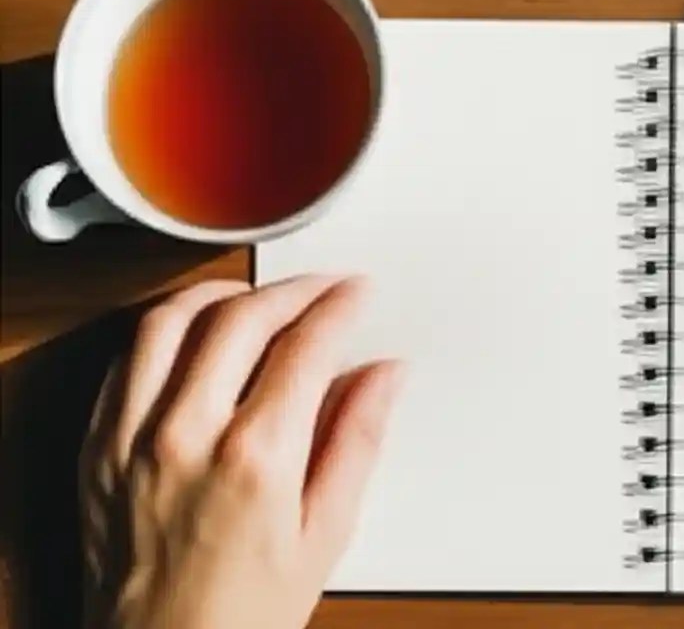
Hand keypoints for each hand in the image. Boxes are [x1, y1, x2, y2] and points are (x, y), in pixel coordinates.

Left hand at [79, 276, 402, 628]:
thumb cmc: (245, 613)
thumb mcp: (327, 531)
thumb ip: (358, 440)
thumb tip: (384, 374)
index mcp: (257, 458)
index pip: (305, 346)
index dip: (338, 305)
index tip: (356, 292)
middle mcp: (188, 435)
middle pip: (242, 317)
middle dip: (292, 288)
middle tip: (321, 287)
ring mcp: (133, 437)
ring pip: (170, 321)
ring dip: (221, 294)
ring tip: (257, 297)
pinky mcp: (98, 447)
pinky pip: (126, 359)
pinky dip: (165, 330)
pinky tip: (195, 334)